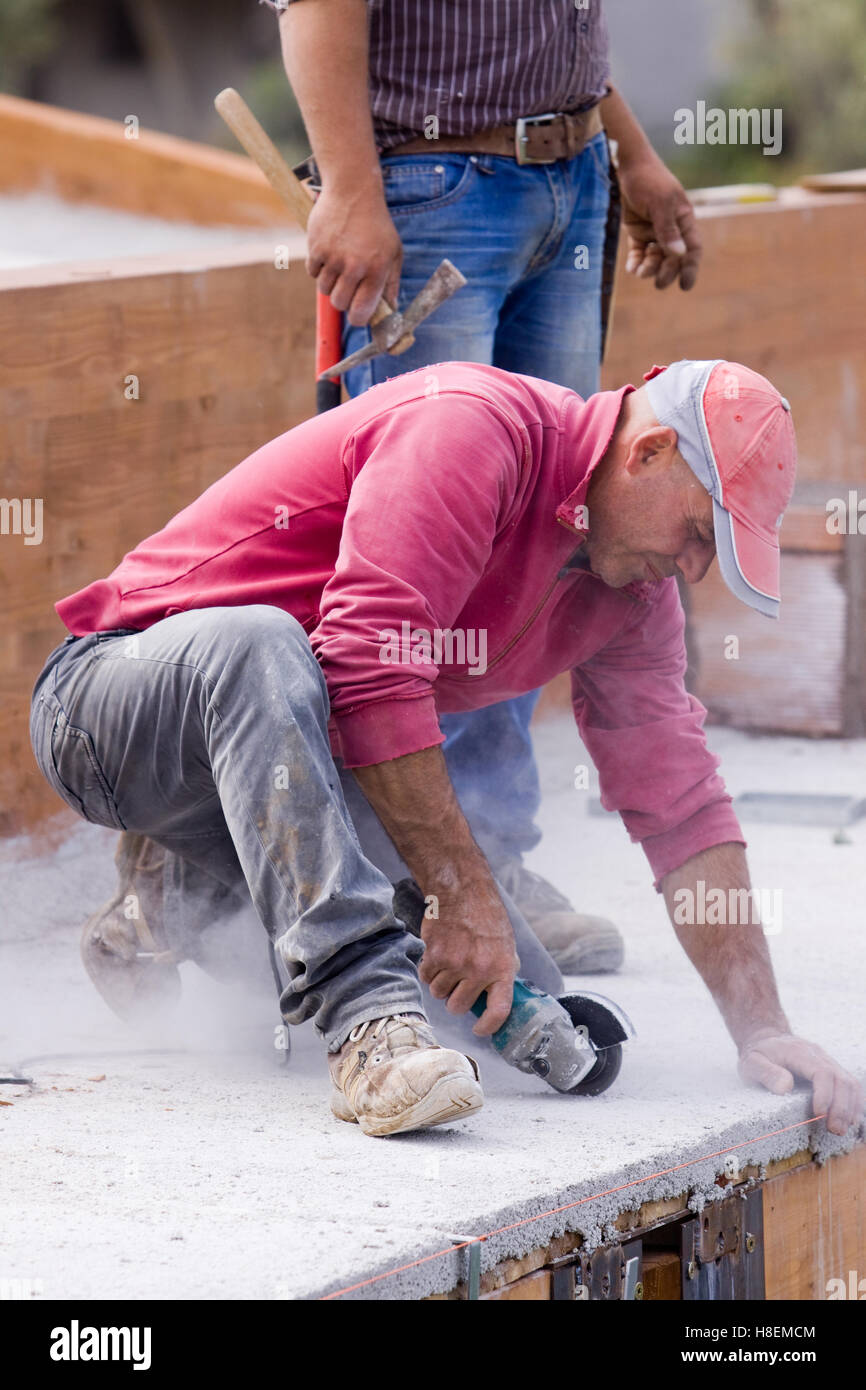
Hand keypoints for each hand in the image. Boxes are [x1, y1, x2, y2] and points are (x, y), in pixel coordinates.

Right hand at [306, 184, 402, 325]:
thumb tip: (391, 309)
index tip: (357, 314)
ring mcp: (334, 258)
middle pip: (340, 304)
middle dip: (343, 299)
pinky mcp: (316, 248)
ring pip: (324, 290)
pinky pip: (313, 274)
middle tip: (348, 285)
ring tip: (340, 264)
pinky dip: (319, 268)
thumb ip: (392, 282)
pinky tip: (329, 253)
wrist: (353, 190)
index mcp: (377, 270)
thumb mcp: (394, 251)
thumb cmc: (376, 224)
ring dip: (331, 282)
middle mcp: (355, 266)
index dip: (358, 318)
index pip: (361, 312)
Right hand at [418, 876, 519, 1036]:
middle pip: (458, 1007)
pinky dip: (429, 972)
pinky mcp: (434, 955)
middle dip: (456, 1000)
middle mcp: (479, 969)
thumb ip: (503, 970)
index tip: (480, 1029)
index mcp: (502, 968)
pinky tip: (437, 956)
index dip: (488, 1026)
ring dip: (441, 984)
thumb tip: (497, 994)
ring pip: (439, 994)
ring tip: (449, 966)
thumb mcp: (506, 944)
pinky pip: (426, 978)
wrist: (463, 891)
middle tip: (459, 986)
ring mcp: (455, 963)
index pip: (498, 1010)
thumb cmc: (486, 916)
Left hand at [617, 151, 701, 290]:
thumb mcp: (660, 203)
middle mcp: (671, 227)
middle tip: (658, 283)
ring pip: (655, 258)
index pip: (692, 249)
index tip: (685, 286)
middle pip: (673, 258)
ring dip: (650, 268)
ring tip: (641, 272)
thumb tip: (679, 255)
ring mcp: (653, 230)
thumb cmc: (647, 180)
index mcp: (683, 219)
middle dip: (667, 272)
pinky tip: (632, 268)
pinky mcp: (637, 231)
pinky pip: (639, 252)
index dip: (690, 269)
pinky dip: (636, 262)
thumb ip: (668, 230)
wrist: (625, 165)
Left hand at [738, 1029, 863, 1135]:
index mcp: (799, 1052)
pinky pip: (850, 1085)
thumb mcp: (752, 1063)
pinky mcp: (832, 1070)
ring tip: (841, 1129)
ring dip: (850, 1107)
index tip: (819, 1114)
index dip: (825, 1094)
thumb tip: (786, 1087)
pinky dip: (853, 1103)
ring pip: (850, 1082)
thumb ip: (766, 1073)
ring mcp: (828, 1061)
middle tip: (834, 1130)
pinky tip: (848, 1120)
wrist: (767, 1039)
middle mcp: (818, 1055)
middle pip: (841, 1079)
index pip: (822, 1072)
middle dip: (841, 1107)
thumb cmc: (759, 1054)